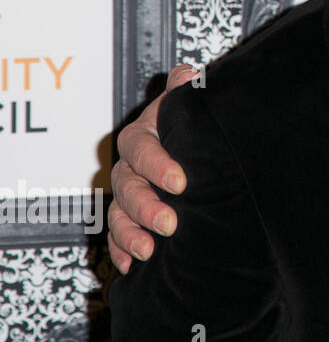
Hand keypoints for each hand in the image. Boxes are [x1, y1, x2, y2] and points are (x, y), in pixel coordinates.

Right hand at [107, 65, 194, 273]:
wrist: (200, 149)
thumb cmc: (195, 128)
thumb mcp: (192, 109)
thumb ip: (189, 91)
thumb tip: (189, 74)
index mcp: (144, 136)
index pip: (141, 148)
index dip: (157, 164)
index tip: (182, 182)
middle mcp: (129, 165)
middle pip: (126, 186)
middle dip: (145, 207)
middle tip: (170, 224)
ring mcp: (126, 194)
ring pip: (118, 214)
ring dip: (130, 234)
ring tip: (149, 251)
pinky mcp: (129, 218)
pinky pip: (116, 236)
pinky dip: (121, 251)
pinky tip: (130, 266)